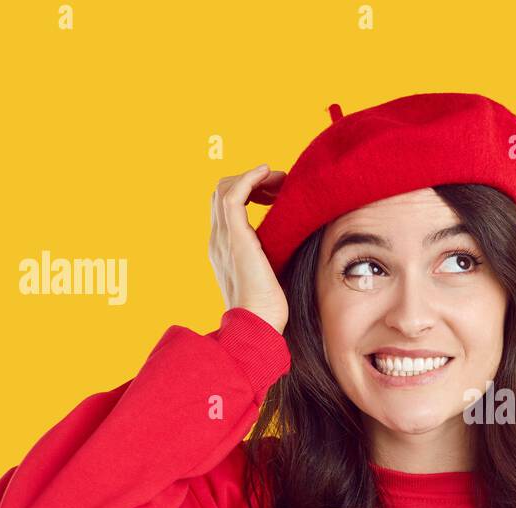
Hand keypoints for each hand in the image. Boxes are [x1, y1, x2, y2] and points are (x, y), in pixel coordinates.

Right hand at [209, 164, 288, 333]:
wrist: (258, 326)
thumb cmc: (270, 309)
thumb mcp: (272, 275)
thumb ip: (274, 257)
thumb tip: (297, 243)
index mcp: (225, 249)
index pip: (226, 206)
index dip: (248, 190)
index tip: (274, 192)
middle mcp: (219, 240)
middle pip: (221, 192)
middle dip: (250, 181)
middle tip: (279, 183)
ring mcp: (224, 238)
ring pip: (224, 188)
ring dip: (252, 177)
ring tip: (277, 179)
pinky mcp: (235, 237)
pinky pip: (233, 195)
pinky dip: (249, 177)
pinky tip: (267, 173)